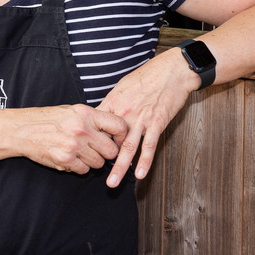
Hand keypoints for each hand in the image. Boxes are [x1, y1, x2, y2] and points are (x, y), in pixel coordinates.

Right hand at [12, 104, 127, 174]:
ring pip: (99, 163)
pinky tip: (70, 158)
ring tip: (79, 152)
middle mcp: (82, 129)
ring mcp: (74, 146)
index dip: (122, 136)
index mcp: (86, 114)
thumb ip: (94, 120)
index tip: (117, 140)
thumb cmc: (48, 119)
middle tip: (97, 150)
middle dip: (107, 153)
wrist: (23, 130)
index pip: (119, 126)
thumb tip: (115, 133)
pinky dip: (79, 167)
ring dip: (92, 161)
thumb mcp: (72, 111)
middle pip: (112, 150)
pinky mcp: (65, 160)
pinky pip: (84, 170)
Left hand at [98, 50, 198, 187]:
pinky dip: (145, 161)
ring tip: (112, 183)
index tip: (83, 150)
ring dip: (120, 167)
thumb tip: (102, 113)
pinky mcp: (157, 123)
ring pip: (127, 147)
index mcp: (114, 102)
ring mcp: (141, 119)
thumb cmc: (148, 76)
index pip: (96, 124)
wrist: (172, 71)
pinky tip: (140, 175)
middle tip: (90, 173)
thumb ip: (113, 102)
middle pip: (108, 139)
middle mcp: (125, 112)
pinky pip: (149, 145)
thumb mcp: (123, 86)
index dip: (89, 138)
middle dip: (99, 158)